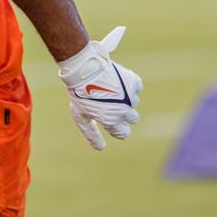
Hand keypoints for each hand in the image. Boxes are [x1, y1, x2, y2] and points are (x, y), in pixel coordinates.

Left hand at [58, 26, 142, 149]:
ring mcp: (130, 96)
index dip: (117, 128)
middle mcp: (124, 111)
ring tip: (110, 90)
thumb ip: (91, 134)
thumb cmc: (80, 94)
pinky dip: (129, 86)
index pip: (124, 133)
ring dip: (126, 99)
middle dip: (123, 113)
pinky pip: (136, 88)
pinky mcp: (134, 82)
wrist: (85, 69)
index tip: (110, 120)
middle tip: (110, 103)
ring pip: (134, 102)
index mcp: (112, 121)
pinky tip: (117, 82)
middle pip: (132, 119)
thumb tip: (100, 148)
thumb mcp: (81, 117)